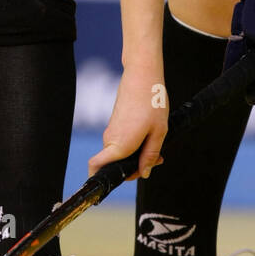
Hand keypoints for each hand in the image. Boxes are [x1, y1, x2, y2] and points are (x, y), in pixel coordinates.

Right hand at [87, 62, 167, 179]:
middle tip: (156, 160)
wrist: (143, 75)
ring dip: (136, 155)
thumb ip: (150, 155)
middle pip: (114, 164)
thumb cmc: (152, 102)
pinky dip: (134, 145)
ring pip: (119, 153)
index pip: (95, 167)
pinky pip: (121, 142)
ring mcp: (111, 131)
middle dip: (133, 167)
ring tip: (156, 145)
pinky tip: (150, 135)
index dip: (102, 179)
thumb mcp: (159, 132)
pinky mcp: (115, 123)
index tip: (122, 180)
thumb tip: (144, 173)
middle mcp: (110, 139)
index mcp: (120, 144)